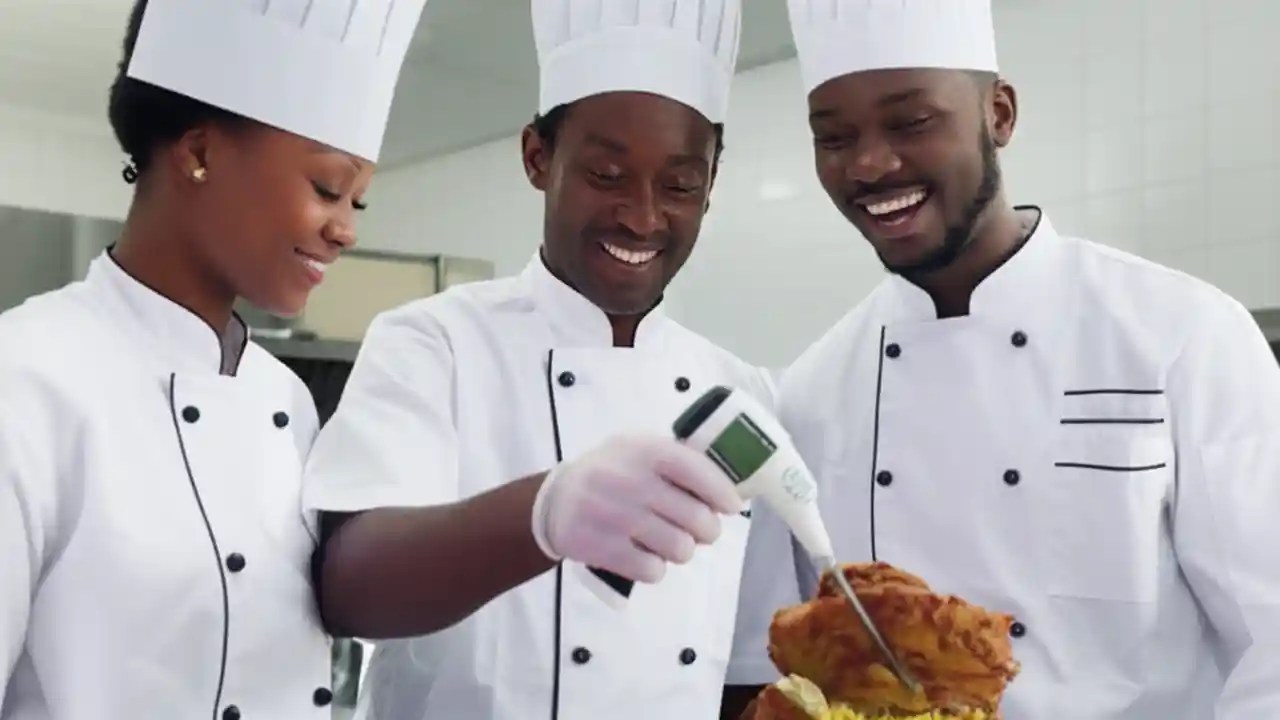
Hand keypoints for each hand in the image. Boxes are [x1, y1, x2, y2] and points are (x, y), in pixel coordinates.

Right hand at [531, 435, 741, 583]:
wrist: (554, 499)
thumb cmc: (610, 472)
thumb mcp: (640, 451)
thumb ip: (680, 462)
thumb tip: (729, 493)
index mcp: (646, 451)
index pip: (699, 472)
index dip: (722, 493)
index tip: (731, 506)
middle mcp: (631, 480)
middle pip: (697, 519)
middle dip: (706, 530)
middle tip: (699, 531)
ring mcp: (614, 516)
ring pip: (680, 549)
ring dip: (681, 550)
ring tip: (667, 542)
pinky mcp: (600, 548)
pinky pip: (653, 570)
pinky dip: (654, 567)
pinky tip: (644, 555)